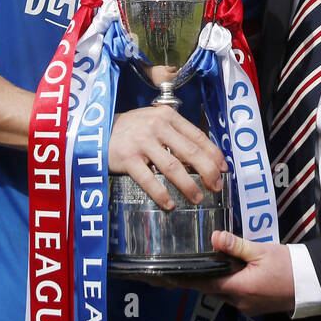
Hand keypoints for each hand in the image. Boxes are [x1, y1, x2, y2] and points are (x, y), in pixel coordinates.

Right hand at [109, 106, 227, 208]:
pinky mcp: (127, 158)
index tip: (223, 169)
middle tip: (216, 186)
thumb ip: (175, 135)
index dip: (214, 154)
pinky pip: (148, 179)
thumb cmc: (130, 129)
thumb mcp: (154, 122)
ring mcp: (142, 142)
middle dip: (208, 171)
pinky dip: (161, 193)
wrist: (97, 129)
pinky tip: (169, 203)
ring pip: (173, 167)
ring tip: (197, 198)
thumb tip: (202, 159)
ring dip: (188, 185)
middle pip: (190, 152)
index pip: (198, 136)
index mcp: (167, 117)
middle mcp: (157, 126)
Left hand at [170, 232, 294, 316]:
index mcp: (238, 287)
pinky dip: (226, 285)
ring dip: (212, 281)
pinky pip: (234, 296)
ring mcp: (247, 307)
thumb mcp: (262, 251)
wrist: (312, 283)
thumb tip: (214, 237)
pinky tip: (226, 273)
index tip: (164, 276)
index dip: (183, 279)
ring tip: (199, 267)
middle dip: (196, 279)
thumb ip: (237, 246)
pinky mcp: (256, 306)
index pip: (203, 283)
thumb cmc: (288, 265)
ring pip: (222, 293)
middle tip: (178, 267)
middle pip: (210, 289)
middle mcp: (239, 302)